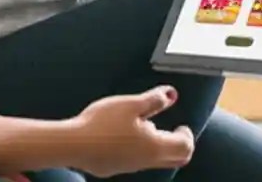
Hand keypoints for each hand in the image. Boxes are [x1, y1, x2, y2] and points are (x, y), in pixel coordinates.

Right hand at [67, 87, 194, 177]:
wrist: (74, 144)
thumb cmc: (103, 123)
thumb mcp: (131, 104)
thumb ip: (154, 100)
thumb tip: (172, 94)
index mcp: (155, 145)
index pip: (185, 147)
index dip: (188, 135)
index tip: (181, 124)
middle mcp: (146, 161)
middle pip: (176, 160)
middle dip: (180, 145)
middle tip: (175, 131)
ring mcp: (131, 167)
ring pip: (156, 162)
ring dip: (160, 147)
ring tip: (148, 129)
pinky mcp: (116, 168)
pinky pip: (137, 162)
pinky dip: (142, 151)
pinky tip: (127, 137)